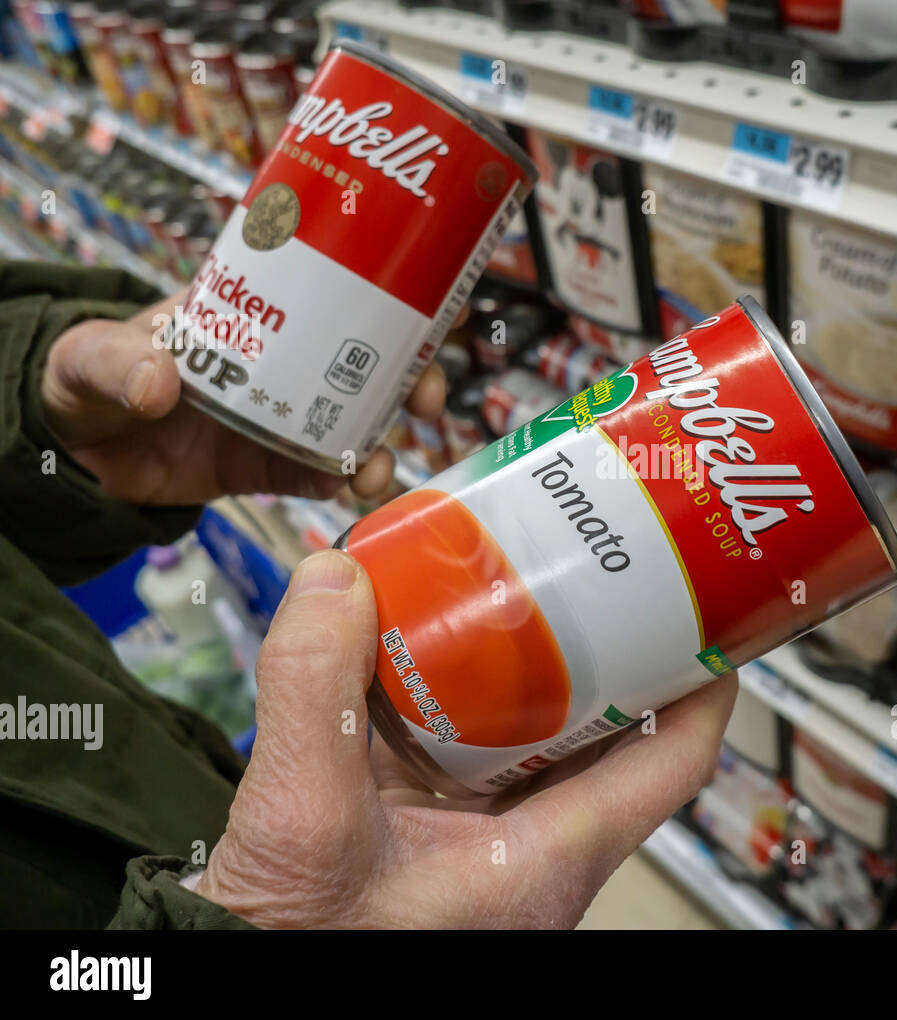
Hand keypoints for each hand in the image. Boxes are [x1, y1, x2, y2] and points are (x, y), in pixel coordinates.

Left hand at [40, 293, 462, 504]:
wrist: (79, 455)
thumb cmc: (91, 378)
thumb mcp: (95, 354)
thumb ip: (121, 359)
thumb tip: (160, 384)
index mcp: (259, 312)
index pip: (337, 284)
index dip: (397, 285)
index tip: (443, 291)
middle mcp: (286, 361)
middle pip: (371, 357)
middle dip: (416, 371)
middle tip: (430, 390)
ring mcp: (285, 415)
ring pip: (361, 419)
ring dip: (390, 434)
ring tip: (387, 459)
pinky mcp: (273, 467)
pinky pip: (324, 474)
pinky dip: (349, 482)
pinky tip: (361, 487)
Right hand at [196, 550, 736, 928]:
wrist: (230, 977)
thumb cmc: (295, 950)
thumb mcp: (302, 823)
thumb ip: (314, 694)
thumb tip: (336, 580)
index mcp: (544, 860)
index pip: (670, 764)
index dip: (703, 686)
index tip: (712, 617)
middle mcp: (527, 849)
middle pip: (605, 732)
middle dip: (606, 648)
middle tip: (602, 571)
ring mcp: (477, 840)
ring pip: (530, 732)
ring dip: (524, 661)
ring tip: (519, 581)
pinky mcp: (424, 831)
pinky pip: (462, 742)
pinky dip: (451, 684)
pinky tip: (425, 635)